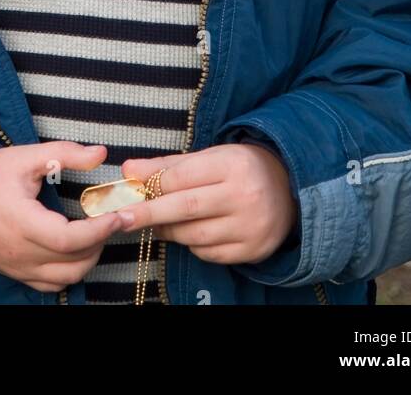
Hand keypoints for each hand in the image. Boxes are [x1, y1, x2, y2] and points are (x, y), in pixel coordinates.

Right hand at [0, 141, 123, 291]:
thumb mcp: (26, 157)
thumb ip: (65, 153)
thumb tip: (101, 154)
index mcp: (23, 222)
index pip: (69, 239)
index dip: (99, 230)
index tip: (118, 215)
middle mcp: (22, 252)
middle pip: (73, 262)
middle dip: (101, 242)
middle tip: (113, 220)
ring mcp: (19, 267)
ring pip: (66, 278)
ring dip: (88, 259)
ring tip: (97, 233)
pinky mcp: (16, 273)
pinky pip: (51, 285)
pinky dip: (70, 273)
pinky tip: (76, 251)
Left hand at [114, 143, 299, 265]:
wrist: (289, 188)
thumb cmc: (239, 168)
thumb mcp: (209, 156)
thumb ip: (168, 165)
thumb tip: (128, 170)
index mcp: (232, 165)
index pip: (181, 178)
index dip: (150, 185)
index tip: (126, 190)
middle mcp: (244, 196)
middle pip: (185, 208)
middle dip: (149, 213)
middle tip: (121, 217)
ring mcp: (250, 227)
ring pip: (194, 235)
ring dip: (168, 230)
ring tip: (157, 222)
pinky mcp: (252, 250)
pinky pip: (209, 253)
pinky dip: (192, 244)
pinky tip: (190, 232)